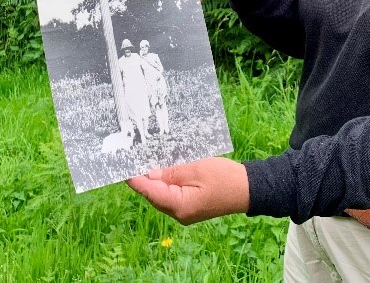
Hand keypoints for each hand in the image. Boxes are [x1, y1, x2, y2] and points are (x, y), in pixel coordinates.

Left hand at [126, 157, 249, 224]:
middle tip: (130, 157)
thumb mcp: (196, 169)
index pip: (150, 192)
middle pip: (153, 194)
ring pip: (161, 193)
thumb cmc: (225, 177)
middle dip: (142, 177)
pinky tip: (161, 167)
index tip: (121, 166)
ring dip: (153, 178)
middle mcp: (179, 213)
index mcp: (179, 206)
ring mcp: (184, 211)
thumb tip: (149, 174)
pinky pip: (171, 193)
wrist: (249, 189)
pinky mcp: (189, 205)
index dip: (134, 178)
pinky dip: (165, 181)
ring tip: (142, 159)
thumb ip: (171, 172)